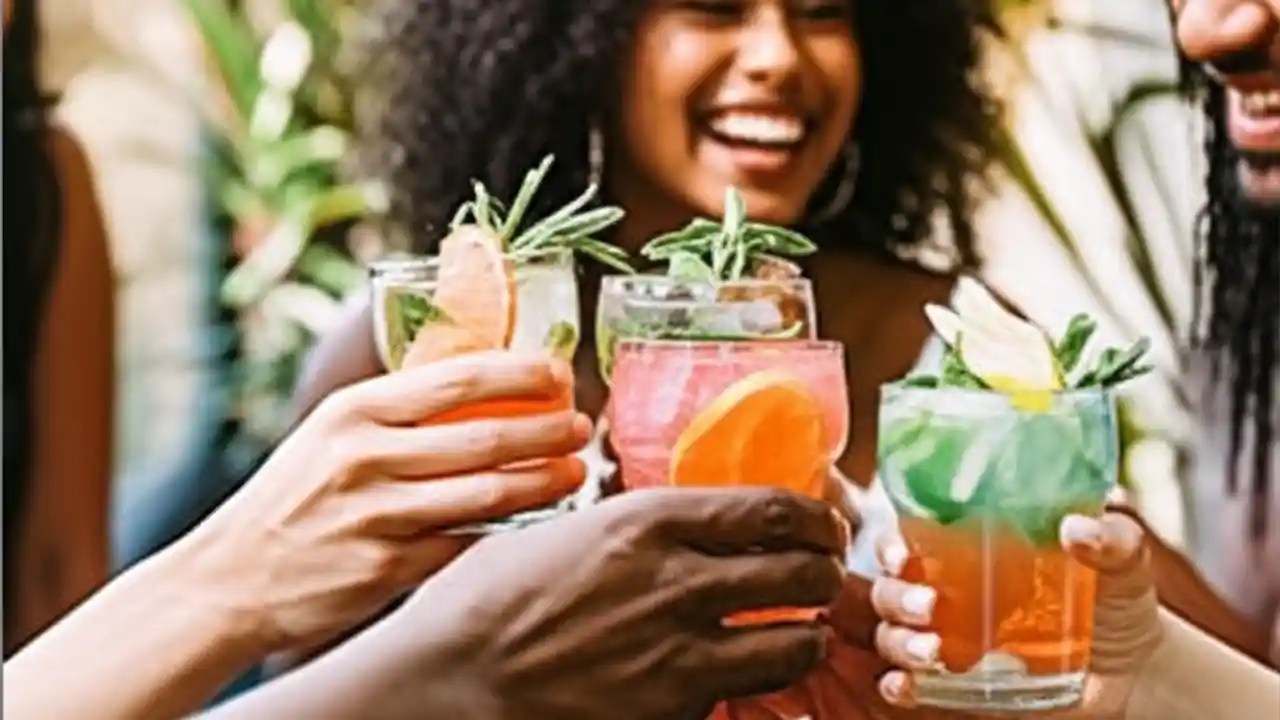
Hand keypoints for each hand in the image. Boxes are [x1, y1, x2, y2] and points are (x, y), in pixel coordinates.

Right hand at [168, 351, 591, 652]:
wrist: (230, 578)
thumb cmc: (293, 498)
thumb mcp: (332, 433)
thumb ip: (398, 411)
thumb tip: (484, 384)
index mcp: (355, 411)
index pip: (458, 377)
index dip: (521, 373)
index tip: (560, 371)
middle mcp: (366, 458)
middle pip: (485, 435)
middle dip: (549, 428)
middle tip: (583, 425)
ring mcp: (378, 516)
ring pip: (488, 493)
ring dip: (544, 481)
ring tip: (575, 471)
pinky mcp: (387, 568)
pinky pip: (465, 541)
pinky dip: (505, 528)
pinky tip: (532, 519)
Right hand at [226, 488, 849, 719]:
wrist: (447, 682)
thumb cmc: (485, 601)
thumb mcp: (563, 533)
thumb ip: (633, 529)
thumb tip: (682, 526)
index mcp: (647, 522)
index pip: (772, 508)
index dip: (813, 517)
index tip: (820, 524)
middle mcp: (677, 583)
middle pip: (802, 573)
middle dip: (825, 574)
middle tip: (821, 575)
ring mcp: (679, 655)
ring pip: (795, 644)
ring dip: (803, 635)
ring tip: (794, 631)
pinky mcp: (673, 712)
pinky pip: (744, 697)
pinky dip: (754, 686)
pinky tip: (734, 675)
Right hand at [872, 511, 1160, 717]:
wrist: (1134, 674)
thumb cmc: (1117, 604)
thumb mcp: (1123, 563)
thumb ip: (1112, 541)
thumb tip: (1079, 530)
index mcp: (969, 550)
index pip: (908, 536)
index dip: (891, 543)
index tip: (902, 553)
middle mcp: (947, 591)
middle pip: (889, 587)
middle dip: (897, 597)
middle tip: (929, 606)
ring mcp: (947, 640)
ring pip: (890, 633)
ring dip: (899, 640)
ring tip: (931, 651)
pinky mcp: (953, 686)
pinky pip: (906, 684)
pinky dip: (897, 684)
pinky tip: (905, 685)